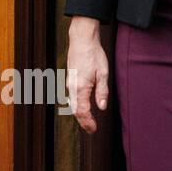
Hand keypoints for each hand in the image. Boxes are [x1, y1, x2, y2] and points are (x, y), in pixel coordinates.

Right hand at [66, 16, 108, 133]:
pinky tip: (83, 106)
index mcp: (80, 88)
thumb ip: (102, 91)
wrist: (81, 41)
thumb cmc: (94, 55)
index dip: (88, 122)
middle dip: (83, 121)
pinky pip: (72, 97)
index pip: (82, 111)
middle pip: (75, 110)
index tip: (94, 129)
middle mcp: (71, 88)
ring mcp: (69, 83)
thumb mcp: (103, 73)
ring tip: (88, 121)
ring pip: (72, 104)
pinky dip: (77, 105)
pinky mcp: (69, 79)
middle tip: (91, 129)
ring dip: (80, 114)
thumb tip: (101, 107)